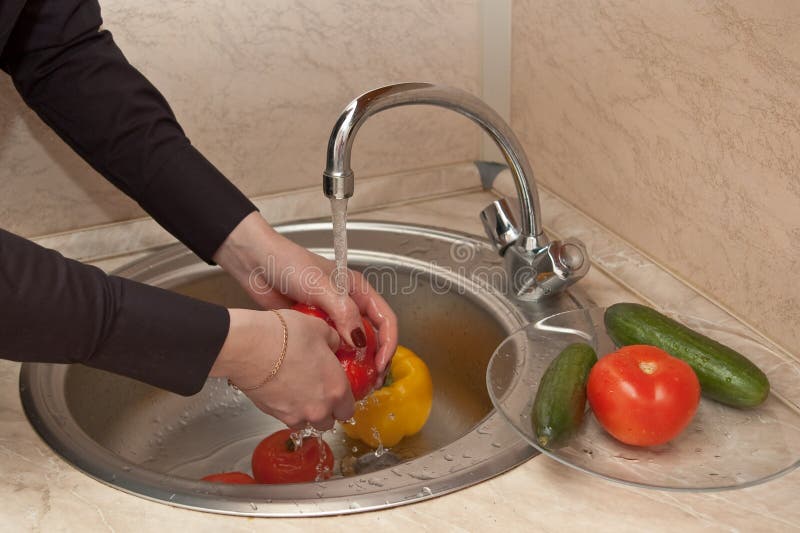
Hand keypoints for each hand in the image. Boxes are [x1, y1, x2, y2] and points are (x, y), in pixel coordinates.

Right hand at [209, 308, 354, 429]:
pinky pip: (286, 417)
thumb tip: (334, 346)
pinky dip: (286, 409)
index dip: (344, 401)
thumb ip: (334, 342)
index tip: (338, 391)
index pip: (348, 410)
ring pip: (306, 422)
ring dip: (305, 412)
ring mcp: (295, 414)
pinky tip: (282, 390)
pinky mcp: (273, 414)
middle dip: (326, 410)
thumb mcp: (320, 329)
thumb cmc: (286, 336)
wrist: (248, 346)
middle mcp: (319, 409)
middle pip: (328, 422)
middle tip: (318, 390)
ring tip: (298, 391)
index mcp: (337, 389)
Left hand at [213, 212, 397, 385]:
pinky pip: (329, 348)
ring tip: (354, 384)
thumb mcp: (320, 285)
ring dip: (355, 364)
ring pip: (351, 346)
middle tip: (372, 381)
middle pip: (372, 336)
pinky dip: (333, 362)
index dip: (388, 343)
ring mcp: (330, 318)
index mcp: (358, 290)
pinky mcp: (313, 328)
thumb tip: (359, 341)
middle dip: (375, 359)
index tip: (381, 363)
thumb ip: (343, 312)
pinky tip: (330, 375)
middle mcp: (348, 305)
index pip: (385, 319)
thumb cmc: (287, 263)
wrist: (255, 263)